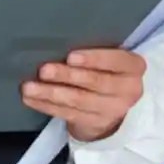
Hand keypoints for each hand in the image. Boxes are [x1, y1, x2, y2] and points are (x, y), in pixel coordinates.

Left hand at [21, 49, 145, 141]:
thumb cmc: (107, 70)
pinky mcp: (94, 124)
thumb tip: (60, 40)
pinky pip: (67, 114)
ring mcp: (112, 110)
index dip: (94, 59)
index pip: (117, 61)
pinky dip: (46, 105)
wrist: (114, 105)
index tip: (71, 57)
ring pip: (78, 101)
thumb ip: (96, 49)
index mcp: (134, 67)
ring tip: (29, 87)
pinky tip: (31, 99)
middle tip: (44, 70)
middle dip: (67, 76)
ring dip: (51, 93)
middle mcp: (128, 90)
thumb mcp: (111, 58)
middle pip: (95, 82)